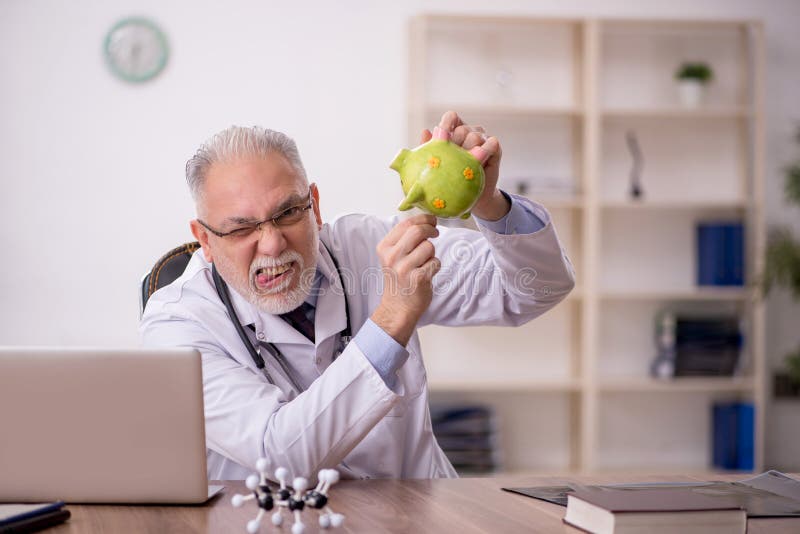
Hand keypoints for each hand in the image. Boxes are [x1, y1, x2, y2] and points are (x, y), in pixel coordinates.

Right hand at [371, 214, 440, 345]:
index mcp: (384, 247)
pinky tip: (426, 274)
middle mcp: (392, 257)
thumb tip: (424, 220)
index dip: (423, 218)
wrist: (397, 308)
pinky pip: (435, 262)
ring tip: (424, 263)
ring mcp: (404, 268)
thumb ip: (404, 238)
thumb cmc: (399, 279)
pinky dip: (435, 266)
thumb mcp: (393, 256)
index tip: (432, 220)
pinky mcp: (418, 278)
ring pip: (429, 247)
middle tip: (435, 233)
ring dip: (432, 253)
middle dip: (431, 229)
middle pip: (418, 231)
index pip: (406, 224)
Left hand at [420, 110, 508, 220]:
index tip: (441, 132)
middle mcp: (469, 133)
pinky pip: (492, 143)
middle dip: (456, 144)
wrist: (470, 198)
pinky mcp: (495, 149)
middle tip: (453, 160)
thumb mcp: (438, 165)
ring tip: (466, 164)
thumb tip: (425, 131)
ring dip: (469, 150)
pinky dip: (487, 149)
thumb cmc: (452, 181)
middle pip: (462, 129)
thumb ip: (430, 147)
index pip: (451, 118)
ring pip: (475, 136)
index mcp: (454, 133)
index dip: (447, 121)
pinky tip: (481, 160)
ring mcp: (483, 140)